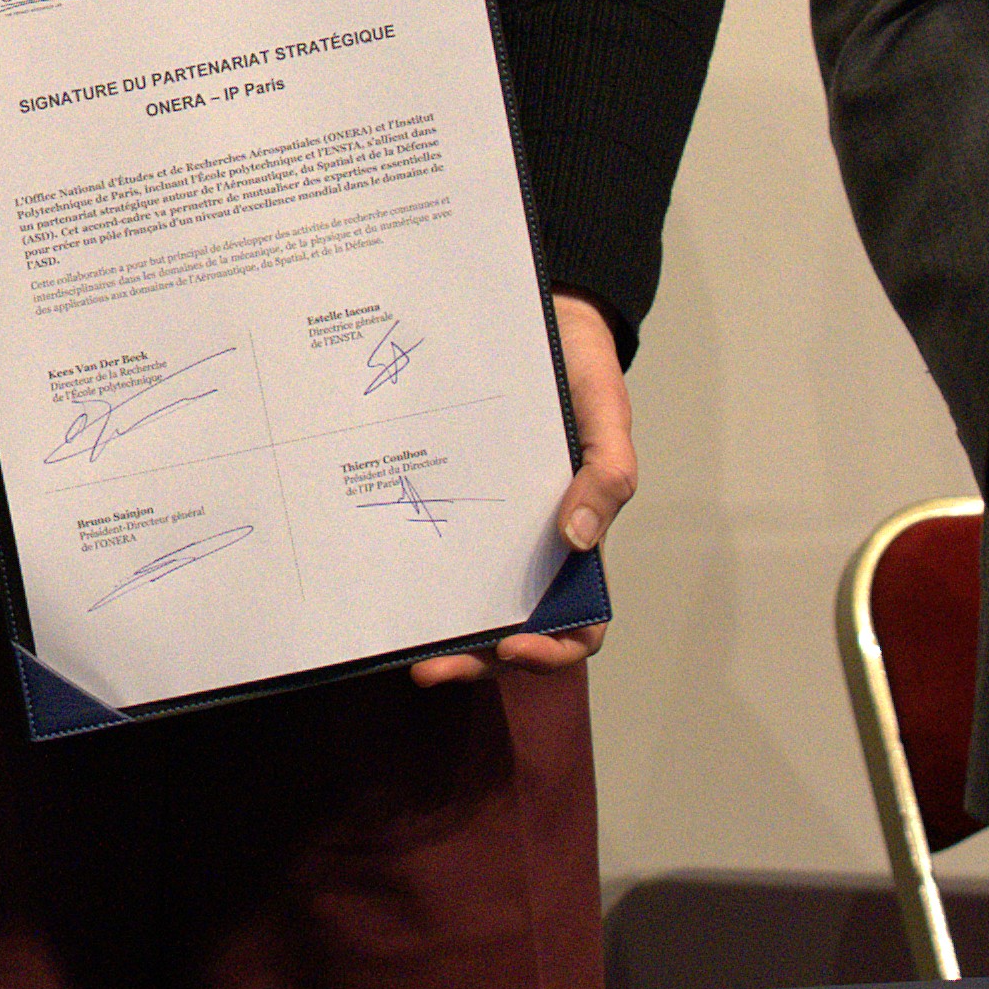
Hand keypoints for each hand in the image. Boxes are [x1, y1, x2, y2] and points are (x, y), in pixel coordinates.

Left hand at [410, 296, 635, 686]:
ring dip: (434, 631)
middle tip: (430, 667)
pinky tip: (380, 571)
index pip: (576, 623)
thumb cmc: (582, 375)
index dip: (552, 651)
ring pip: (462, 599)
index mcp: (578, 542)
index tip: (513, 646)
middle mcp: (529, 547)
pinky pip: (430, 541)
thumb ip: (606, 477)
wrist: (543, 321)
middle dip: (472, 660)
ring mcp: (486, 526)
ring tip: (396, 643)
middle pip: (508, 629)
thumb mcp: (607, 419)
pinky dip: (410, 569)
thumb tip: (576, 539)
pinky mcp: (448, 496)